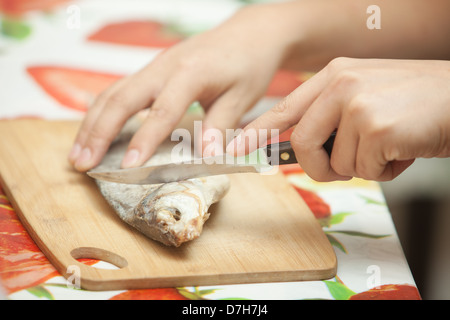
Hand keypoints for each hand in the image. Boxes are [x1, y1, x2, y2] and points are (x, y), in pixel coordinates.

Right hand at [68, 4, 297, 171]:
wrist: (248, 34)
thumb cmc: (248, 65)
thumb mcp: (242, 97)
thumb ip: (221, 125)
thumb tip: (204, 157)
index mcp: (191, 73)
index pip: (162, 110)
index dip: (144, 140)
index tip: (129, 166)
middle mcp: (165, 66)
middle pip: (122, 98)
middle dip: (98, 132)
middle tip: (81, 163)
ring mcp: (155, 66)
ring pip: (113, 93)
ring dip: (92, 123)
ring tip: (77, 153)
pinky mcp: (153, 70)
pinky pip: (120, 89)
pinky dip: (102, 111)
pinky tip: (93, 130)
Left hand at [228, 58, 449, 181]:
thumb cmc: (414, 102)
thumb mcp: (365, 94)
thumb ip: (330, 114)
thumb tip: (300, 144)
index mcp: (334, 74)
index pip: (284, 108)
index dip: (257, 132)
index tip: (235, 150)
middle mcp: (341, 84)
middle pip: (302, 143)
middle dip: (320, 167)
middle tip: (345, 166)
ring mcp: (357, 104)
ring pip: (336, 162)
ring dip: (362, 166)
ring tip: (389, 147)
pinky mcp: (376, 127)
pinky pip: (364, 169)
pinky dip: (384, 171)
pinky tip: (403, 150)